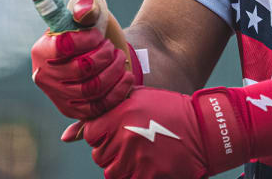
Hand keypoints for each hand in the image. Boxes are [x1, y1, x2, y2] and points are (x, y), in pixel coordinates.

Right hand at [31, 0, 141, 119]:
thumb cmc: (90, 33)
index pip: (63, 46)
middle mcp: (45, 76)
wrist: (98, 56)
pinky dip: (117, 92)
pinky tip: (126, 77)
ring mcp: (59, 96)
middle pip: (80, 69)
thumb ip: (86, 8)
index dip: (87, 40)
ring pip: (91, 89)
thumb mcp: (88, 16)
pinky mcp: (74, 111)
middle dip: (104, 55)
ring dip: (113, 72)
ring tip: (120, 59)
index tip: (98, 34)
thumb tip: (84, 10)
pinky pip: (97, 108)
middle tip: (111, 48)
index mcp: (42, 50)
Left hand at [79, 87, 252, 178]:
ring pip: (111, 171)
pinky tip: (149, 164)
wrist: (205, 130)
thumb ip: (106, 110)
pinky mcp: (149, 175)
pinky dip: (136, 174)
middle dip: (112, 151)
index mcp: (121, 114)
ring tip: (140, 154)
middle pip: (99, 155)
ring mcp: (136, 159)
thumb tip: (66, 136)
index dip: (103, 133)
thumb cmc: (171, 111)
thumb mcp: (139, 100)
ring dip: (122, 165)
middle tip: (133, 143)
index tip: (116, 131)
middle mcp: (125, 136)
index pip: (91, 133)